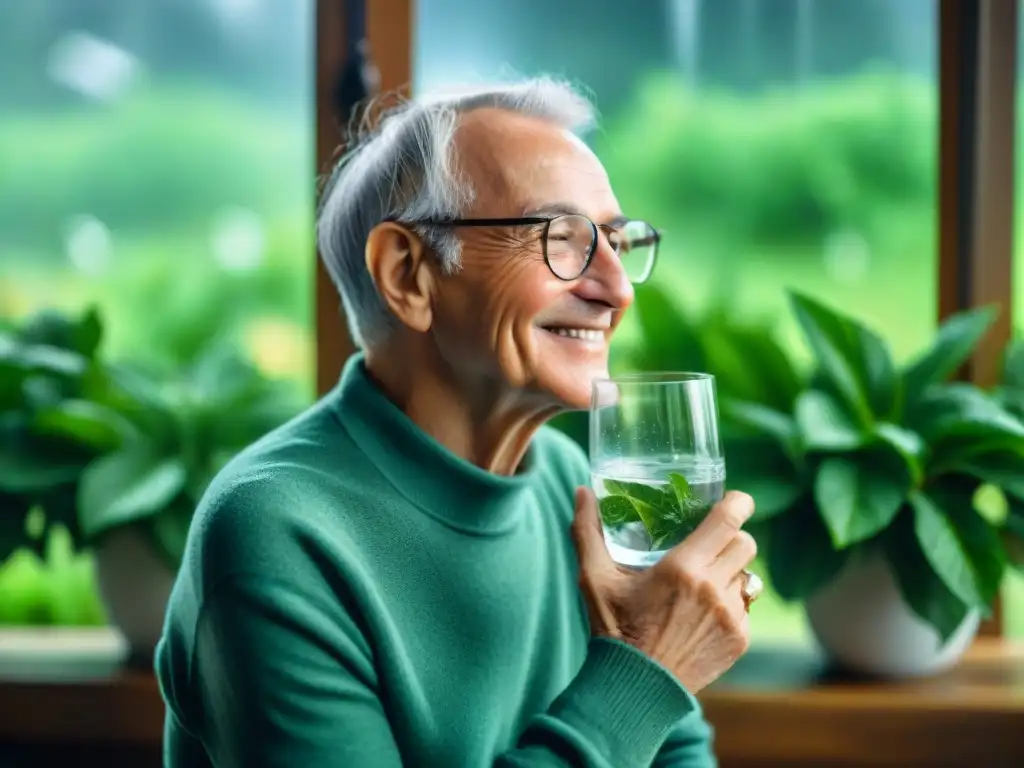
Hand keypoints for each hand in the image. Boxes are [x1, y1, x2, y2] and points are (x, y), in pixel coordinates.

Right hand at [571, 487, 756, 693]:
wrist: (635, 687)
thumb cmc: (614, 630)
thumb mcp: (594, 578)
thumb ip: (587, 531)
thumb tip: (582, 492)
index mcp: (683, 568)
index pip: (728, 521)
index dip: (738, 504)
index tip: (735, 500)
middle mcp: (713, 589)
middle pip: (745, 543)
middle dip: (732, 537)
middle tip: (710, 543)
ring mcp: (730, 616)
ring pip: (747, 575)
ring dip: (730, 571)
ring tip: (704, 580)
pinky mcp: (738, 640)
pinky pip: (745, 607)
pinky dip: (730, 603)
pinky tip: (704, 612)